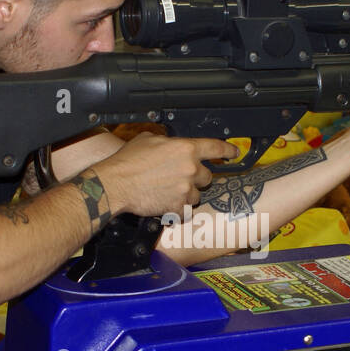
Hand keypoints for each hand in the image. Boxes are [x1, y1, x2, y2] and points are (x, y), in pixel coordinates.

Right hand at [92, 133, 238, 217]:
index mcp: (185, 148)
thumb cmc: (127, 162)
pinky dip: (177, 209)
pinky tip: (165, 203)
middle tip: (178, 178)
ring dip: (186, 194)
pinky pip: (186, 210)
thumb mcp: (149, 140)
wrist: (115, 184)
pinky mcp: (178, 207)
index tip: (234, 153)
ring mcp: (186, 189)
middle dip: (195, 178)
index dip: (228, 150)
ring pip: (197, 195)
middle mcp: (190, 168)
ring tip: (168, 192)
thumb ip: (168, 142)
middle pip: (207, 176)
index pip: (216, 147)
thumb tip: (172, 145)